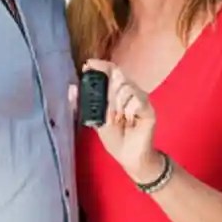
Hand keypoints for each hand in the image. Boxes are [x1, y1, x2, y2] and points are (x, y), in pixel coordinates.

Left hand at [81, 59, 162, 183]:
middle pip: (119, 76)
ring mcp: (141, 100)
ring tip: (118, 118)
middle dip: (109, 89)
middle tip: (108, 109)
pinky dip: (129, 110)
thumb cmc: (115, 138)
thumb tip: (71, 87)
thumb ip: (85, 104)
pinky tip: (128, 120)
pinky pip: (137, 101)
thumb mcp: (95, 120)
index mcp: (117, 92)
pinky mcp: (149, 110)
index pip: (111, 71)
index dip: (101, 66)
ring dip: (118, 103)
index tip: (88, 65)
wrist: (129, 157)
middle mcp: (130, 92)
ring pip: (127, 88)